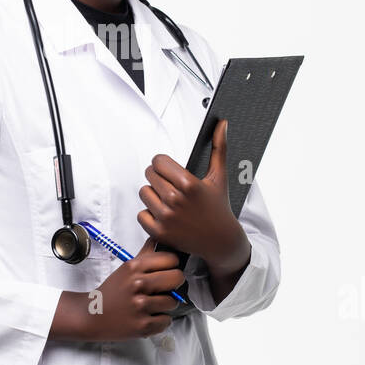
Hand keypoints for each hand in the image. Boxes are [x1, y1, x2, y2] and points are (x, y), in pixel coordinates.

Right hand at [50, 237, 183, 342]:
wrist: (92, 315)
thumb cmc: (112, 292)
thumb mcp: (125, 269)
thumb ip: (145, 254)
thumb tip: (157, 238)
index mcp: (134, 267)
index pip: (171, 259)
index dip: (172, 266)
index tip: (167, 272)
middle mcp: (137, 284)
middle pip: (177, 278)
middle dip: (174, 284)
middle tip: (165, 289)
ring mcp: (140, 306)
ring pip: (173, 302)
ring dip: (166, 305)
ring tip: (153, 305)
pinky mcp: (142, 325)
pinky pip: (167, 321)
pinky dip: (160, 321)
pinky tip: (149, 317)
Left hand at [137, 119, 249, 275]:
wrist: (220, 240)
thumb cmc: (219, 207)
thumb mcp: (219, 176)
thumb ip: (219, 147)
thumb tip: (222, 124)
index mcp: (188, 183)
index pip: (158, 161)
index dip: (163, 165)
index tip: (171, 172)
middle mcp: (176, 199)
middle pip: (149, 175)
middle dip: (159, 179)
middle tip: (171, 187)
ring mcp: (166, 217)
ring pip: (144, 193)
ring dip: (153, 195)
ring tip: (169, 201)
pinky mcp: (159, 232)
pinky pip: (141, 214)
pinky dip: (149, 215)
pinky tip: (164, 215)